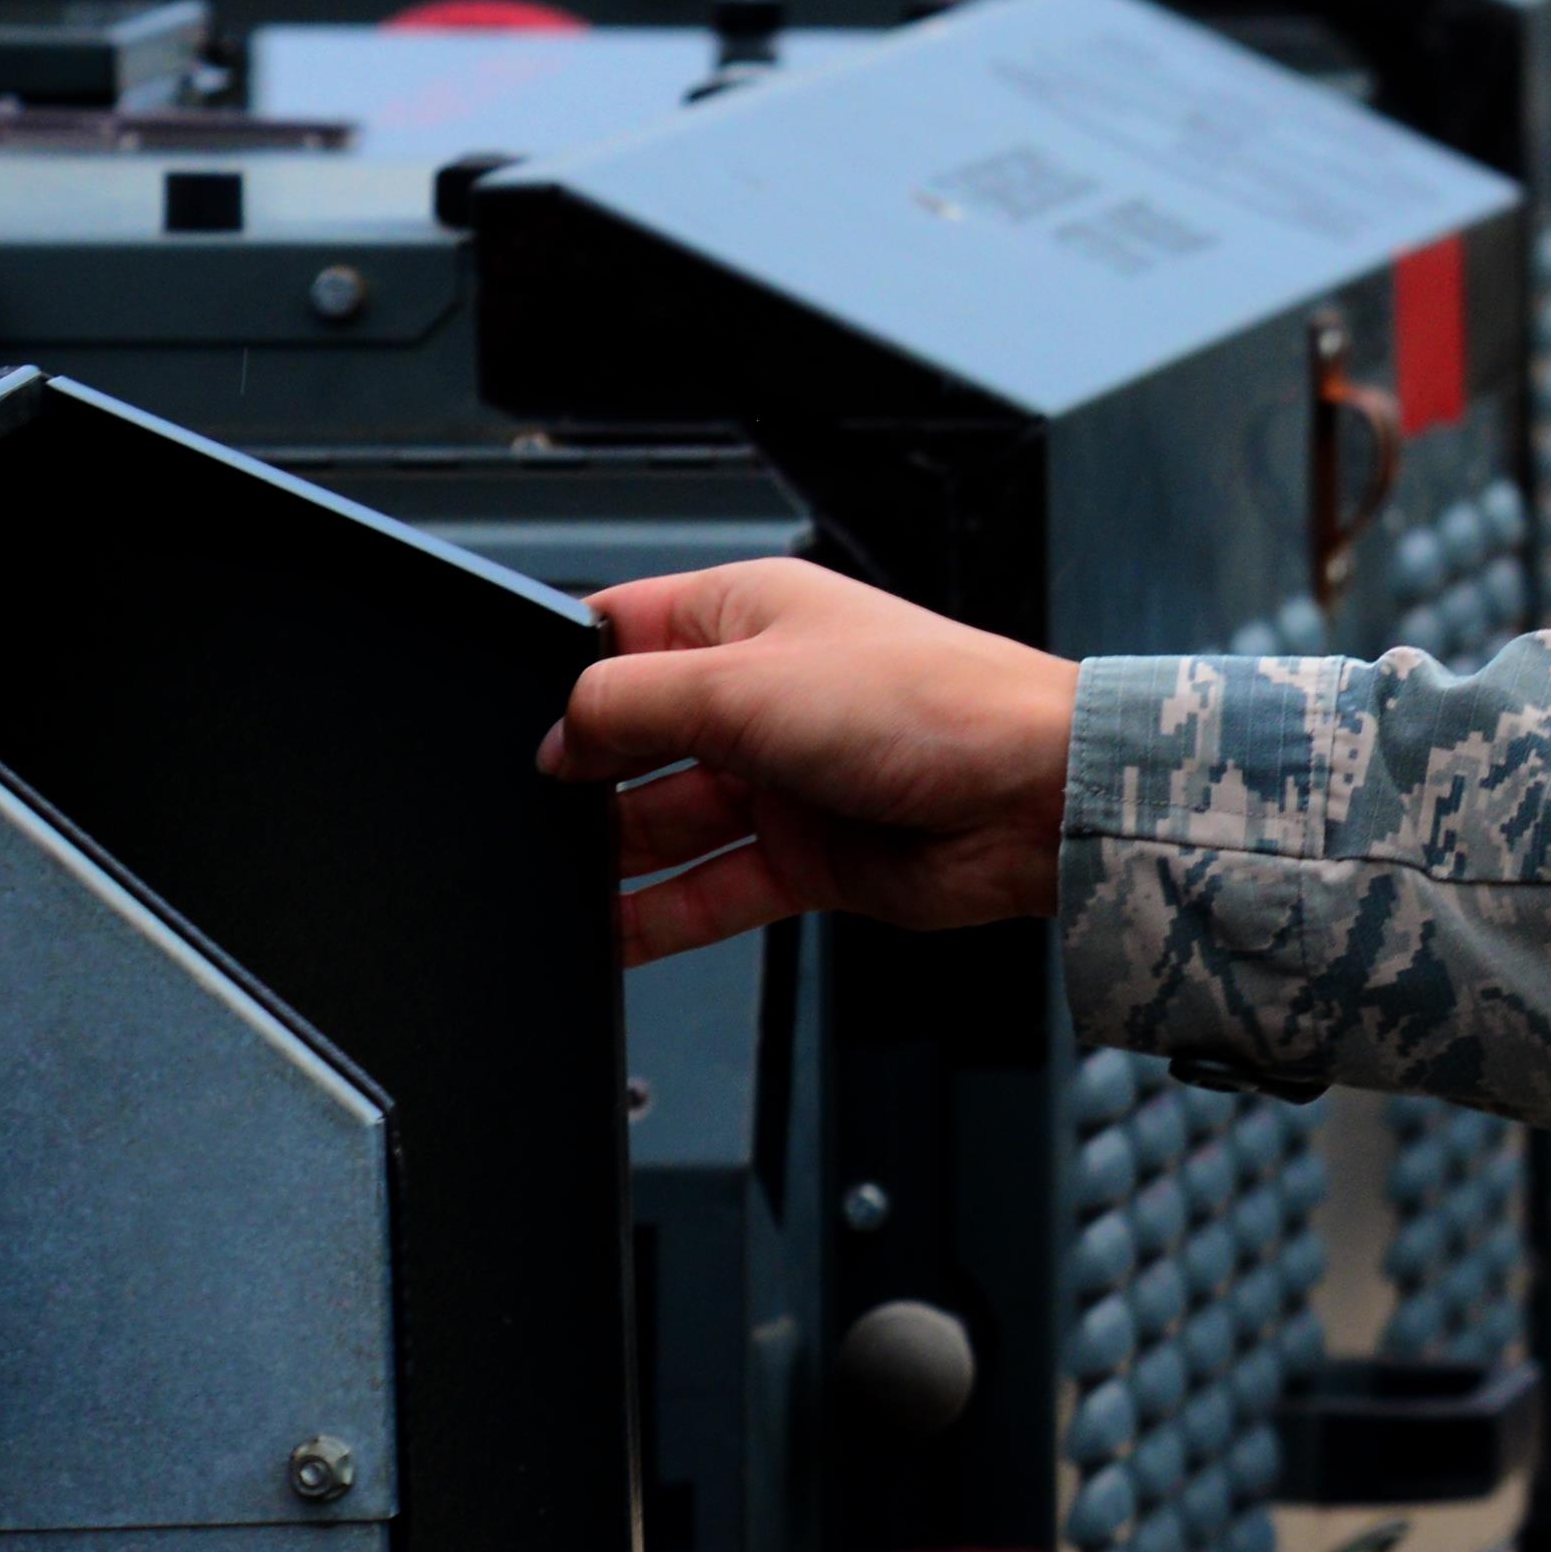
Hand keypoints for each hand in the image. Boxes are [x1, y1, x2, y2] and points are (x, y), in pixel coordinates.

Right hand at [540, 556, 1083, 962]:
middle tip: (526, 816)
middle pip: (636, 738)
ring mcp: (784, 779)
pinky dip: (658, 917)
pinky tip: (607, 937)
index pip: (625, 634)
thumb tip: (556, 733)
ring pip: (668, 822)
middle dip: (583, 777)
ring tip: (550, 884)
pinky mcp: (808, 856)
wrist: (1035, 796)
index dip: (567, 679)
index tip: (515, 725)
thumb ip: (632, 706)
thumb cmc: (931, 702)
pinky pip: (710, 890)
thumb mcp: (744, 684)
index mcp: (747, 614)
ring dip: (613, 856)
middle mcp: (761, 693)